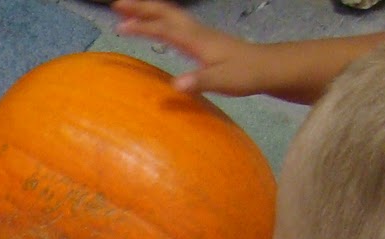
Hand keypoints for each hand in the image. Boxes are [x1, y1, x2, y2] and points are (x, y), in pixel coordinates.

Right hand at [110, 0, 271, 95]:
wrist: (267, 67)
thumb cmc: (245, 74)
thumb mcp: (223, 80)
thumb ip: (199, 81)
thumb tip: (175, 84)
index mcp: (196, 40)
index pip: (165, 28)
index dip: (143, 26)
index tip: (121, 26)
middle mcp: (196, 32)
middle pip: (165, 13)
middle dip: (141, 7)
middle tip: (117, 5)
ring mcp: (199, 34)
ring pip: (170, 16)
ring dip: (148, 12)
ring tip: (128, 12)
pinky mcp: (202, 40)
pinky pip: (174, 25)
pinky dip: (159, 21)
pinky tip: (154, 28)